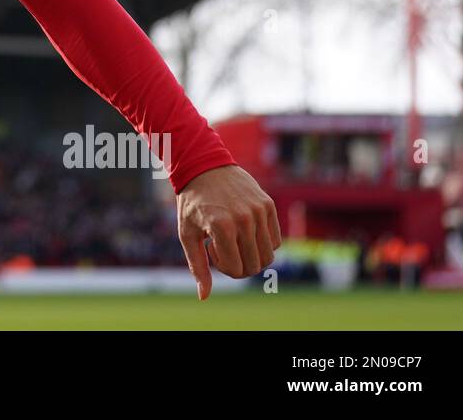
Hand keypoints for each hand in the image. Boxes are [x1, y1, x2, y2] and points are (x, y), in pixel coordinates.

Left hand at [177, 164, 281, 299]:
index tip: (211, 249)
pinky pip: (275, 240)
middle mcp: (244, 219)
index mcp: (222, 226)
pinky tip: (244, 230)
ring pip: (268, 255)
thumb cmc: (192, 203)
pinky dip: (263, 244)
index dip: (223, 266)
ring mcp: (259, 211)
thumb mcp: (187, 234)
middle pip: (254, 266)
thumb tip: (204, 296)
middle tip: (223, 246)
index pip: (236, 270)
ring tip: (233, 238)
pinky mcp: (268, 205)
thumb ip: (197, 266)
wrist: (204, 166)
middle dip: (239, 265)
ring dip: (251, 256)